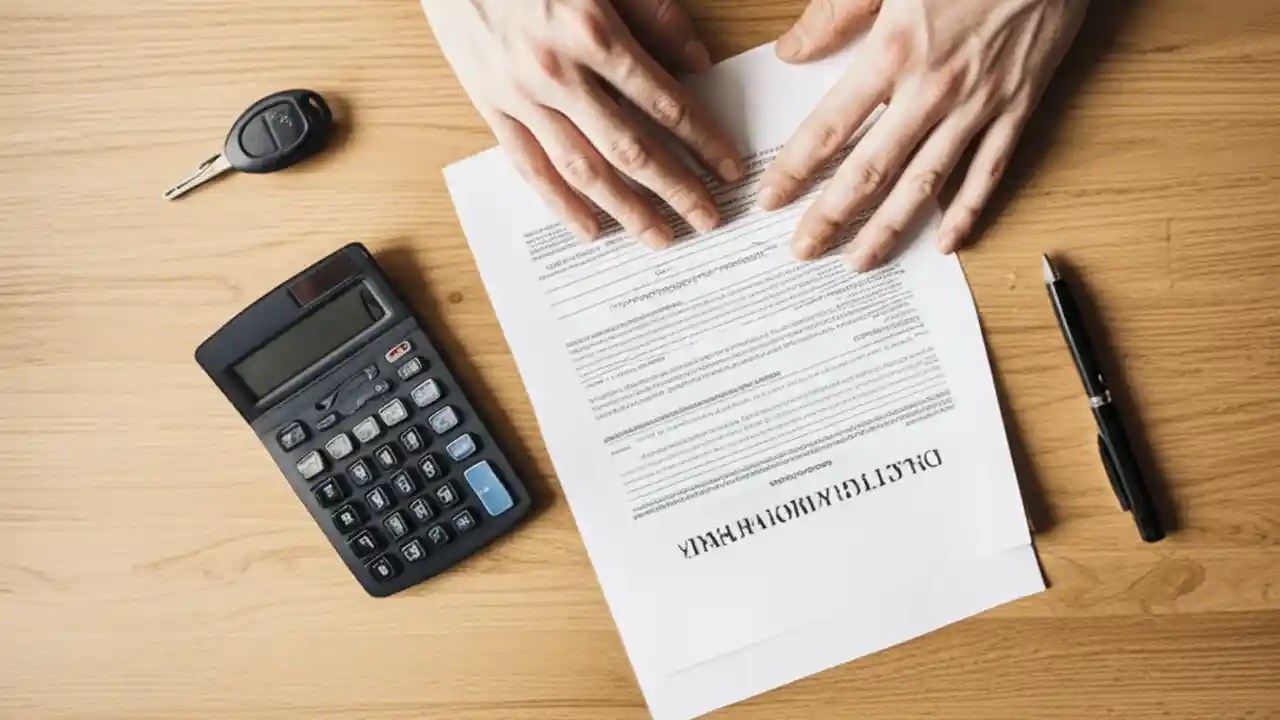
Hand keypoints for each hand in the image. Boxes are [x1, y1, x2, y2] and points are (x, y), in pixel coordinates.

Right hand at [425, 0, 743, 248]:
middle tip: (707, 219)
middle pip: (630, 147)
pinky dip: (559, 202)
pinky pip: (528, 165)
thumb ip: (656, 15)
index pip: (665, 104)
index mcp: (595, 32)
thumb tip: (699, 65)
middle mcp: (559, 72)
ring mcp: (521, 95)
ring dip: (625, 208)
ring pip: (582, 166)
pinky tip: (588, 229)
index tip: (729, 169)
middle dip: (675, 188)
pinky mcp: (490, 106)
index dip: (703, 141)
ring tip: (658, 236)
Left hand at [758, 0, 1087, 269]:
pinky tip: (945, 242)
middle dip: (832, 217)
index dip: (796, 169)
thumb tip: (790, 52)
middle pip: (872, 170)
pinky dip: (966, 212)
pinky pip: (989, 172)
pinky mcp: (1019, 108)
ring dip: (889, 229)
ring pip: (925, 184)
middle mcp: (933, 89)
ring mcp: (979, 105)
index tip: (771, 200)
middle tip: (803, 250)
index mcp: (894, 50)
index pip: (830, 127)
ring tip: (859, 262)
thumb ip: (834, 13)